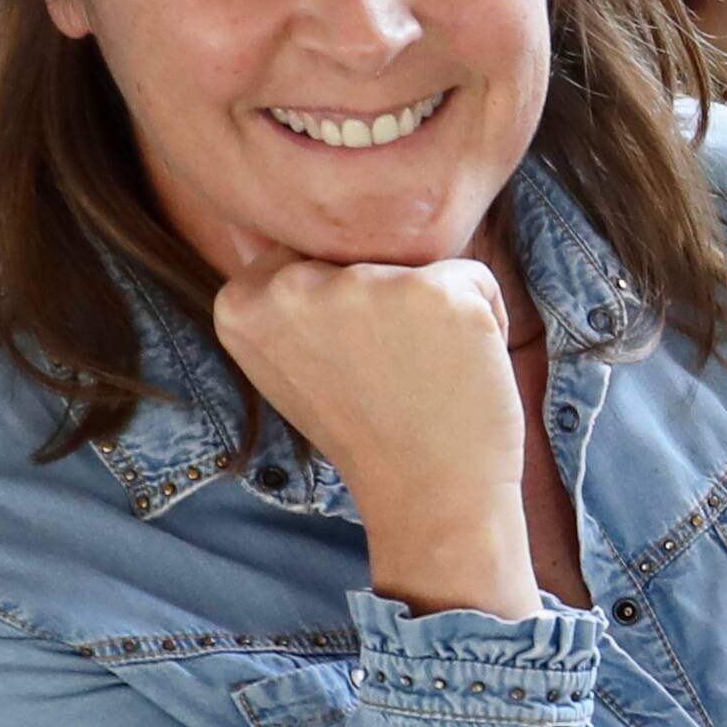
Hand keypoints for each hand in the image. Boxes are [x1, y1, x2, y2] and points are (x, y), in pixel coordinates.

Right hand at [215, 256, 532, 609]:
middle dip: (387, 304)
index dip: (344, 310)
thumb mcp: (289, 361)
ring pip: (420, 263)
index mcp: (241, 302)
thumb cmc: (369, 428)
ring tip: (423, 374)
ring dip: (435, 313)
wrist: (430, 498)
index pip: (308, 254)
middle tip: (386, 376)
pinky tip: (462, 373)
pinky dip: (485, 321)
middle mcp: (291, 285)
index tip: (345, 367)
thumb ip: (280, 299)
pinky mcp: (436, 293)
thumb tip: (266, 228)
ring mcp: (363, 285)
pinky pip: (476, 281)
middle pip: (363, 252)